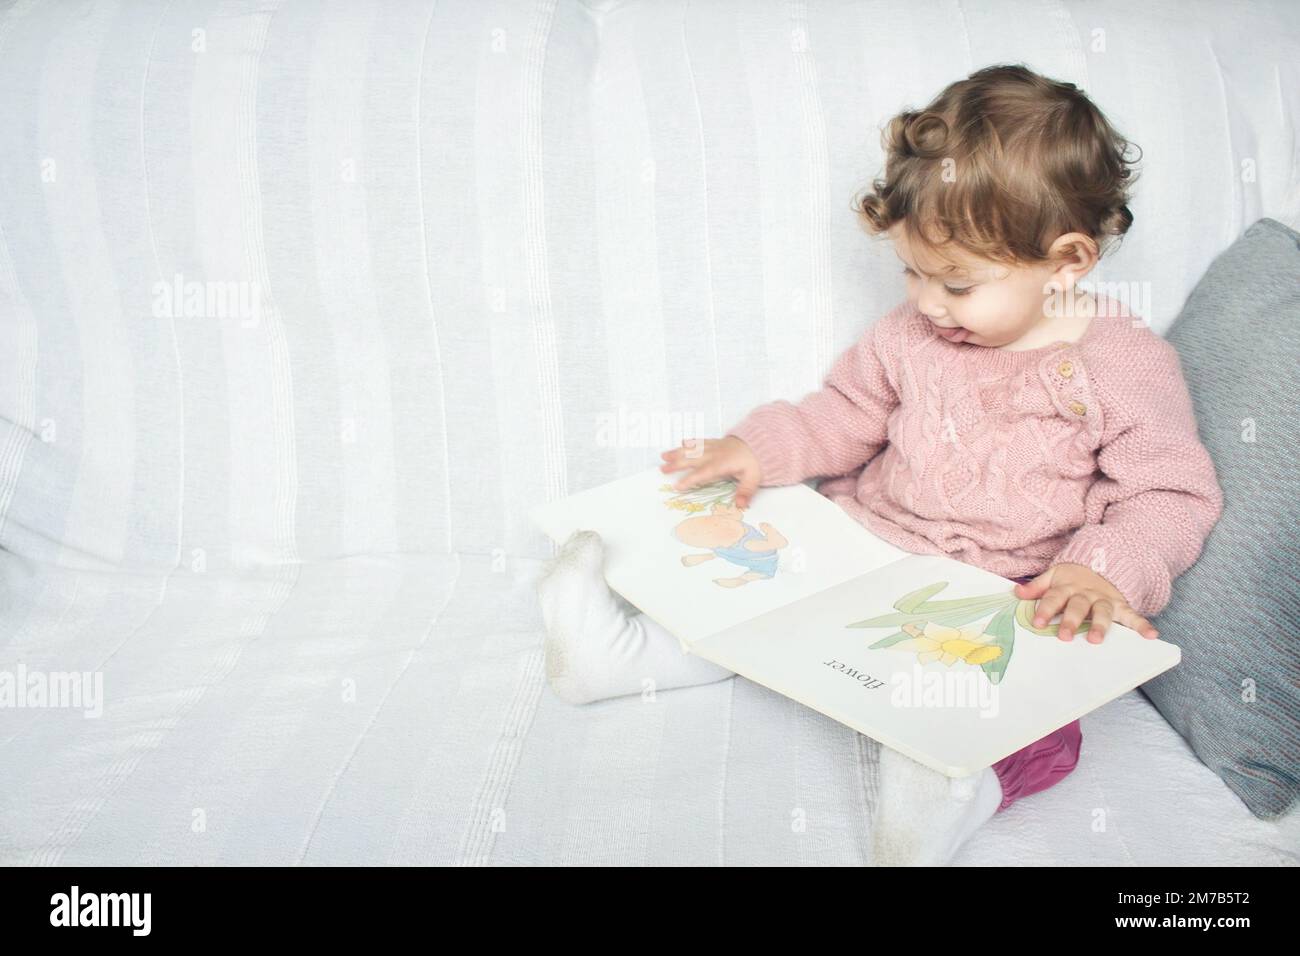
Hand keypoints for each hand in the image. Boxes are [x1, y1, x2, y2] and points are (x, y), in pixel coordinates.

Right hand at [659, 436, 762, 507]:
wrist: (761, 443)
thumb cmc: (756, 462)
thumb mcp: (754, 478)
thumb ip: (745, 491)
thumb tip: (740, 505)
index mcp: (723, 464)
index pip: (703, 473)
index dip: (690, 479)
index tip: (677, 486)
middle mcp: (715, 454)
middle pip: (692, 459)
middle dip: (676, 464)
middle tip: (662, 469)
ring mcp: (714, 447)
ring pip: (693, 448)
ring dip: (678, 452)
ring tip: (664, 456)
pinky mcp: (715, 442)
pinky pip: (700, 441)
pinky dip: (690, 442)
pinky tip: (681, 442)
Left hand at [1014, 562, 1159, 642]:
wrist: (1102, 562)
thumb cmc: (1072, 578)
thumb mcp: (1053, 577)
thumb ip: (1037, 587)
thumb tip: (1016, 593)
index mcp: (1066, 587)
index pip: (1053, 598)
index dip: (1045, 610)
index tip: (1037, 623)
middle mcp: (1085, 594)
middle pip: (1077, 607)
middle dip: (1070, 620)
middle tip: (1063, 636)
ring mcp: (1104, 599)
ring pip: (1102, 612)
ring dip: (1100, 625)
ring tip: (1095, 639)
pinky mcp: (1121, 605)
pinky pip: (1133, 615)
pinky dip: (1142, 625)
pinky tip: (1151, 636)